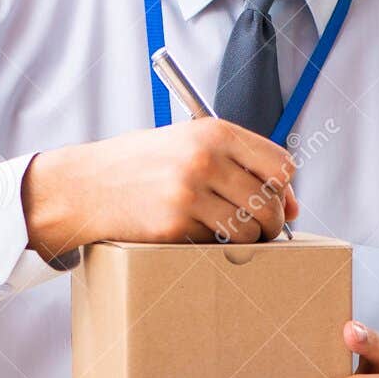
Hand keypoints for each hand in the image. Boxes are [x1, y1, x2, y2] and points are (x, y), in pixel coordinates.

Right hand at [20, 120, 298, 258]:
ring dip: (246, 239)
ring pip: (249, 230)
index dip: (284, 189)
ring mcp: (189, 193)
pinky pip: (218, 245)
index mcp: (214, 131)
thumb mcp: (188, 145)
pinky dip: (214, 246)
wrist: (85, 185)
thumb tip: (293, 207)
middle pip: (270, 202)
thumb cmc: (141, 165)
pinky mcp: (174, 225)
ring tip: (227, 233)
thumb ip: (239, 164)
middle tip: (259, 228)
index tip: (275, 200)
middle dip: (270, 221)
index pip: (281, 165)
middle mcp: (205, 158)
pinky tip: (195, 234)